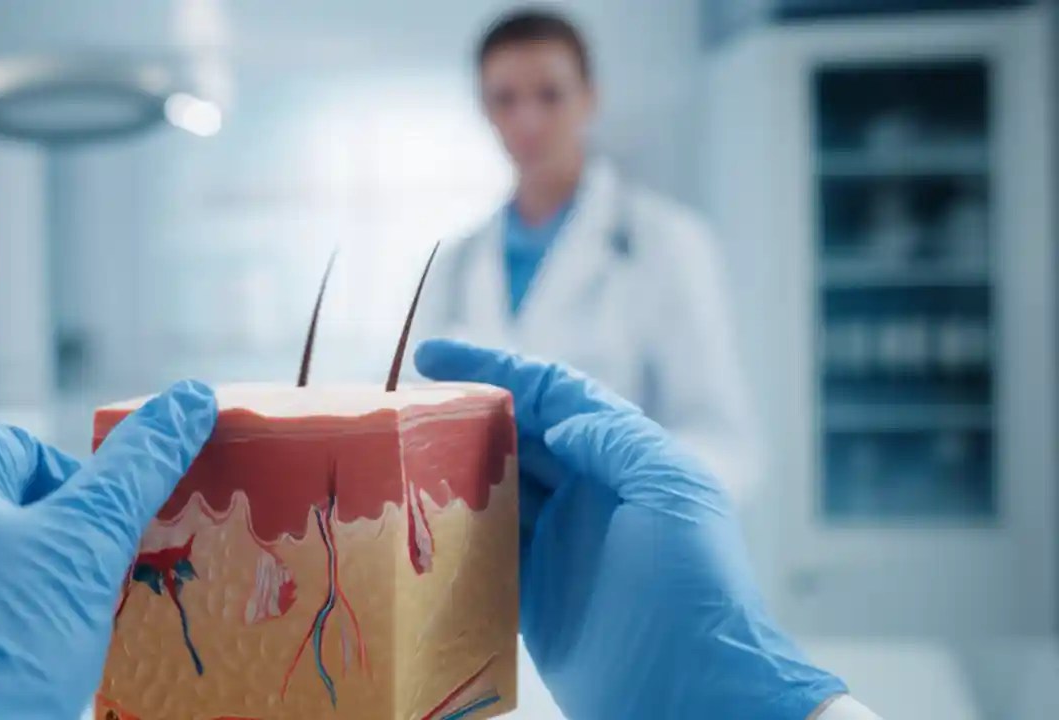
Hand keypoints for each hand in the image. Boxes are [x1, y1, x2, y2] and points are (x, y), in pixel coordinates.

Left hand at [0, 381, 217, 719]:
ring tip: (58, 638)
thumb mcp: (87, 543)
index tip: (102, 537)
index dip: (75, 487)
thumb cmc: (2, 642)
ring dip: (26, 596)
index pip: (20, 448)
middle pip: (1, 513)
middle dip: (56, 546)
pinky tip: (16, 673)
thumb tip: (189, 398)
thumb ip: (138, 468)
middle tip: (92, 589)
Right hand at [415, 339, 845, 719]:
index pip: (552, 394)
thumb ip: (617, 441)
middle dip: (463, 416)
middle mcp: (586, 493)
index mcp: (621, 459)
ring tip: (398, 459)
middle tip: (402, 410)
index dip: (495, 367)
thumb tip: (561, 420)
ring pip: (493, 490)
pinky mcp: (535, 596)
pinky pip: (485, 553)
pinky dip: (453, 535)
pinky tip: (418, 524)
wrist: (695, 693)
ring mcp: (559, 545)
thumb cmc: (698, 589)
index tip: (432, 357)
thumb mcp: (672, 492)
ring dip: (450, 473)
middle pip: (514, 436)